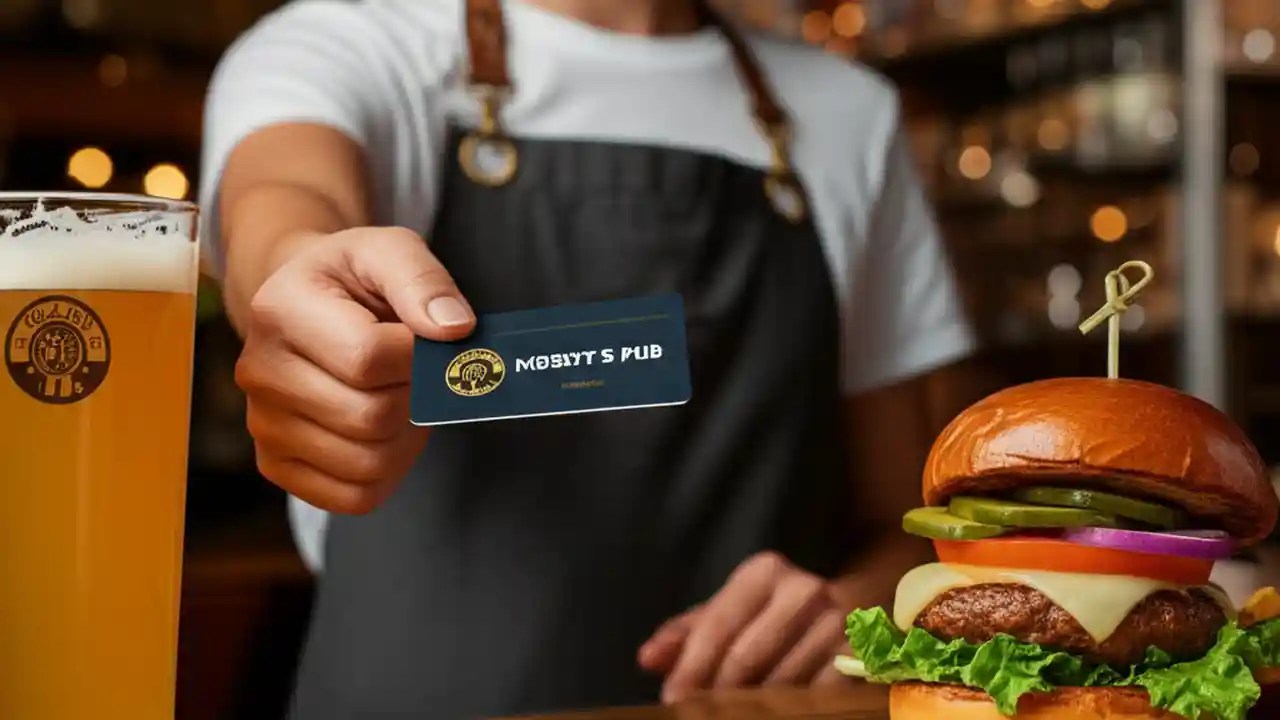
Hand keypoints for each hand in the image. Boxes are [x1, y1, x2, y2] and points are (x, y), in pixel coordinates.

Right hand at [234, 227, 475, 513]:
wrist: (303, 303)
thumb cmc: (352, 280)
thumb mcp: (389, 251)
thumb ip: (423, 280)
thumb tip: (455, 329)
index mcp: (279, 310)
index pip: (369, 358)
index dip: (417, 354)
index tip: (420, 337)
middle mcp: (258, 372)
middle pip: (371, 416)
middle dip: (414, 396)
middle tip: (412, 371)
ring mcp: (263, 425)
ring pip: (369, 463)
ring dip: (407, 436)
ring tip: (398, 395)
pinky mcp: (276, 466)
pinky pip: (355, 497)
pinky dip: (388, 471)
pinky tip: (385, 432)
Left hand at [637, 551, 849, 702]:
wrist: (856, 605)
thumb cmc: (775, 612)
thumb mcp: (731, 610)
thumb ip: (687, 634)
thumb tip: (648, 658)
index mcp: (764, 572)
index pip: (717, 627)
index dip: (690, 669)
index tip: (671, 700)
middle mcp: (804, 591)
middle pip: (745, 660)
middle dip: (714, 696)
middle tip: (697, 717)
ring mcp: (837, 624)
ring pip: (779, 684)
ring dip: (750, 710)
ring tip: (733, 716)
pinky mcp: (860, 658)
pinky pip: (815, 698)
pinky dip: (788, 710)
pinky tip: (771, 712)